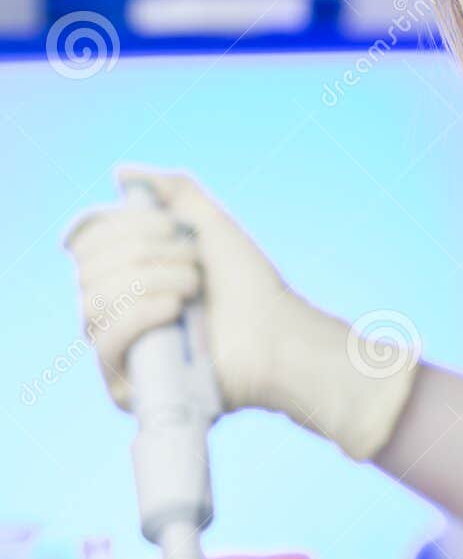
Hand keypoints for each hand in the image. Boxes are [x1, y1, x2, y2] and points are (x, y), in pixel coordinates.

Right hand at [64, 168, 419, 459]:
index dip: (119, 226)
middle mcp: (115, 311)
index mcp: (127, 274)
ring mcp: (120, 349)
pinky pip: (103, 342)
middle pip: (89, 269)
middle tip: (194, 261)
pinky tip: (173, 308)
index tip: (169, 224)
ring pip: (93, 301)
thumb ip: (171, 190)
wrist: (279, 335)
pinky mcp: (127, 386)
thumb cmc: (250, 285)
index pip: (88, 244)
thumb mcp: (211, 224)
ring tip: (193, 284)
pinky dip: (136, 315)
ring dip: (148, 280)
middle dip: (144, 252)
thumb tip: (120, 172)